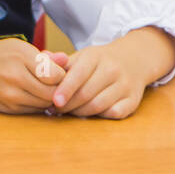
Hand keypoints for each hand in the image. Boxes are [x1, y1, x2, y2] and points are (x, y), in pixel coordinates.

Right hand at [0, 39, 68, 114]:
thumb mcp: (16, 47)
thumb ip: (43, 57)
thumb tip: (67, 61)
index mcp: (21, 55)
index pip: (57, 75)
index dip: (61, 76)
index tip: (57, 73)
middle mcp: (16, 76)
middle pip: (52, 92)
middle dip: (57, 91)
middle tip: (54, 85)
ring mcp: (10, 94)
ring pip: (44, 104)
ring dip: (47, 99)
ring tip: (42, 89)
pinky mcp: (5, 108)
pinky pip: (31, 110)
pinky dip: (35, 105)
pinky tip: (29, 95)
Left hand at [50, 28, 174, 118]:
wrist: (133, 60)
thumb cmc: (97, 62)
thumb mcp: (80, 57)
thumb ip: (59, 63)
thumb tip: (41, 63)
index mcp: (95, 57)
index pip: (78, 75)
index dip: (65, 89)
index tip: (54, 101)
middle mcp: (113, 70)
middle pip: (86, 94)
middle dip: (68, 105)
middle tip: (54, 109)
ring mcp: (125, 85)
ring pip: (99, 105)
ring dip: (80, 112)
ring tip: (68, 111)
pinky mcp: (133, 100)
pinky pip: (114, 113)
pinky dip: (99, 116)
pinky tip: (89, 112)